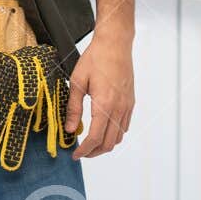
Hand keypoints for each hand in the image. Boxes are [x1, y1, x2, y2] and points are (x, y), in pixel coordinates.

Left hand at [66, 32, 133, 158]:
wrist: (115, 44)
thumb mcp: (77, 82)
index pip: (95, 138)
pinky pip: (124, 126)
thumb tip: (70, 129)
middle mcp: (119, 108)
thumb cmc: (95, 59)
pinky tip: (102, 129)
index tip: (75, 155)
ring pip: (118, 137)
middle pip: (108, 143)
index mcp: (104, 104)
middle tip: (81, 152)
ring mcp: (127, 106)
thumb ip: (73, 108)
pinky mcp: (130, 102)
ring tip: (90, 142)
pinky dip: (113, 134)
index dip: (84, 151)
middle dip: (94, 152)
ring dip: (104, 144)